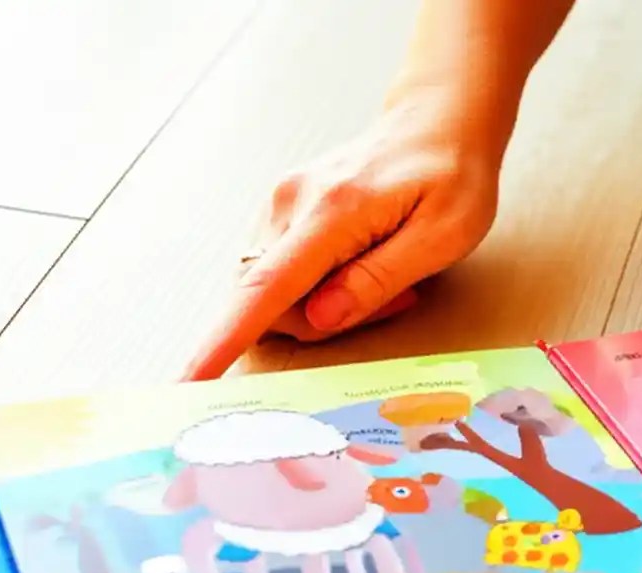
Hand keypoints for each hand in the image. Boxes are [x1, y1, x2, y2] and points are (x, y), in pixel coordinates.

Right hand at [181, 97, 501, 380]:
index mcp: (332, 212)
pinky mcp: (283, 209)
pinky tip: (361, 263)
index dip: (225, 340)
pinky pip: (282, 270)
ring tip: (385, 273)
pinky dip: (317, 284)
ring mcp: (282, 203)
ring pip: (273, 289)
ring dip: (323, 302)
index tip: (190, 381)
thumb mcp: (443, 236)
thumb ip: (378, 279)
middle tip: (394, 297)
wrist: (436, 123)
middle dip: (321, 321)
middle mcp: (292, 203)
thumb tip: (320, 318)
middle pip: (268, 300)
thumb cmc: (451, 177)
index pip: (265, 288)